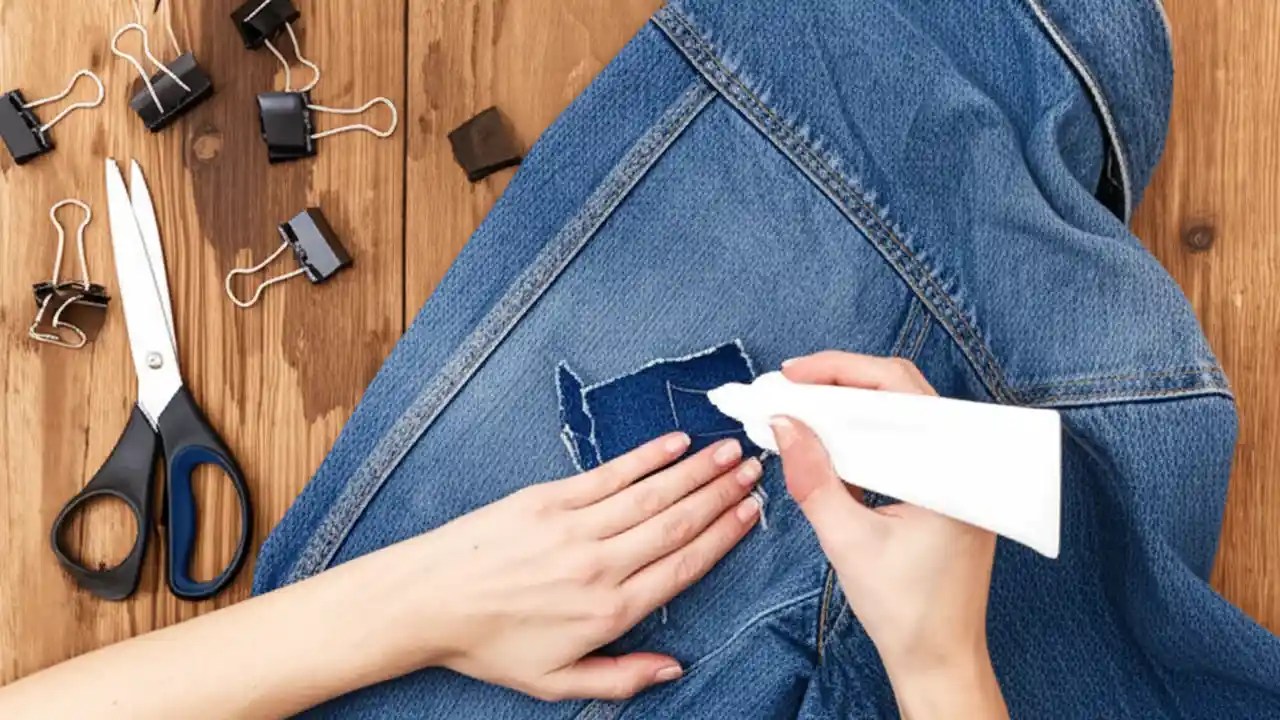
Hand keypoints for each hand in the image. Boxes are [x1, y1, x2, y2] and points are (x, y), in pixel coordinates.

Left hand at [386, 433, 762, 701]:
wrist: (426, 601)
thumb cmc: (489, 644)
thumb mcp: (554, 681)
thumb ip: (621, 677)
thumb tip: (674, 667)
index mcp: (607, 611)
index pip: (682, 567)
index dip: (722, 537)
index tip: (751, 514)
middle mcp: (599, 565)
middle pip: (676, 524)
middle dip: (720, 496)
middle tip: (754, 472)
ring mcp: (574, 527)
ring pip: (651, 495)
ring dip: (695, 471)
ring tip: (730, 452)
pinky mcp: (548, 499)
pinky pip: (609, 475)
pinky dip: (646, 458)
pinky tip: (674, 444)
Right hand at [770, 352, 1006, 718]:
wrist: (939, 659)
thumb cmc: (906, 610)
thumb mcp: (847, 541)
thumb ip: (813, 478)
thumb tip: (783, 425)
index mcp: (953, 468)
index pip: (897, 389)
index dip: (838, 372)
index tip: (790, 376)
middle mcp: (966, 463)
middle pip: (900, 394)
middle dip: (839, 384)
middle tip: (788, 386)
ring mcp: (960, 476)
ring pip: (901, 417)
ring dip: (850, 409)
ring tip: (802, 407)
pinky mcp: (946, 490)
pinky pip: (904, 444)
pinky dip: (865, 436)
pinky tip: (829, 441)